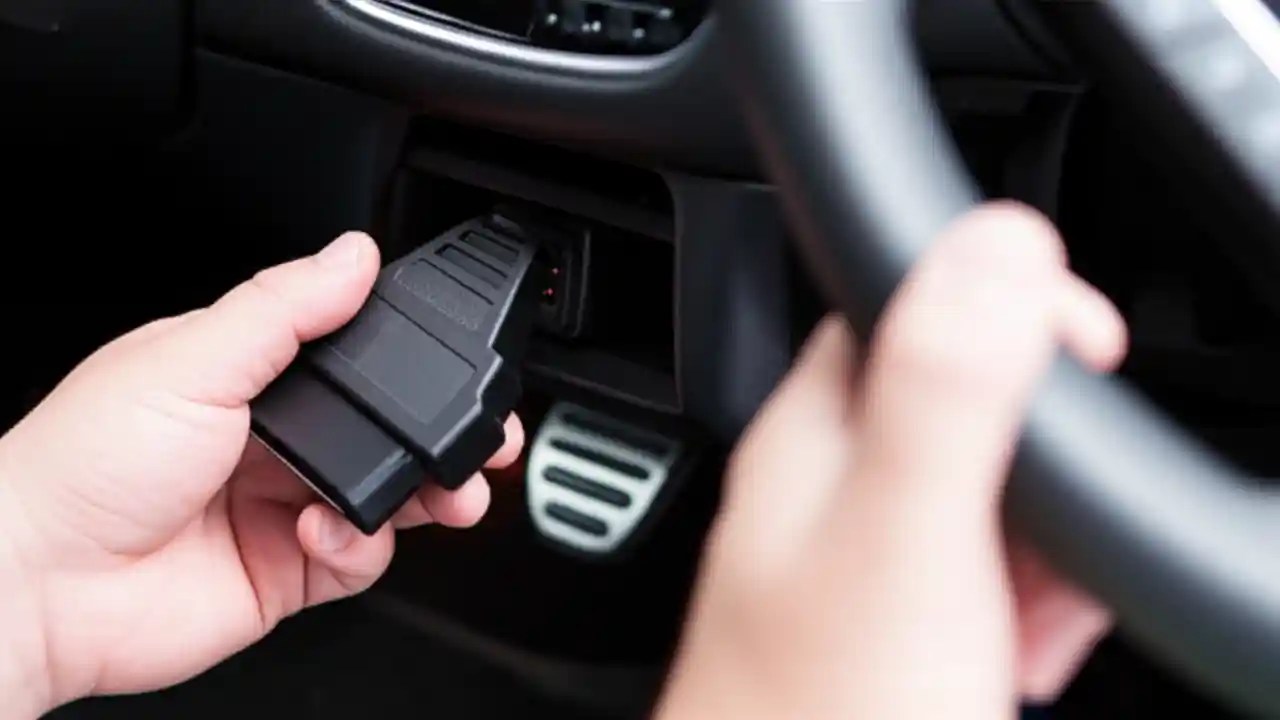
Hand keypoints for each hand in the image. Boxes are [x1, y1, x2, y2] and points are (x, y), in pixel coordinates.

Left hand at [0, 232, 522, 716]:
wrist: (41, 585)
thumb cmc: (83, 462)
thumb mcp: (190, 357)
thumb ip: (282, 308)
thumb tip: (352, 254)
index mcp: (247, 371)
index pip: (351, 350)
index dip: (411, 356)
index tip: (460, 357)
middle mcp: (272, 436)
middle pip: (385, 426)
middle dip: (444, 432)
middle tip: (484, 437)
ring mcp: (282, 502)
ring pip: (390, 490)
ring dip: (428, 492)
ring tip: (448, 494)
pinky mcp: (290, 568)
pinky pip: (362, 555)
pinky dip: (363, 545)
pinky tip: (328, 531)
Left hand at [657, 203, 1123, 719]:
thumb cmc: (825, 715)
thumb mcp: (904, 534)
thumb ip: (945, 388)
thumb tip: (992, 243)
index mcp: (817, 439)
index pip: (900, 299)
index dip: (1000, 298)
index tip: (1079, 348)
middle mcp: (833, 491)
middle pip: (962, 397)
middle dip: (1043, 448)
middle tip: (1062, 520)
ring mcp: (867, 564)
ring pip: (988, 495)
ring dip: (1046, 540)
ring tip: (1036, 613)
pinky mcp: (899, 632)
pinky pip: (989, 582)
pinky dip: (1031, 606)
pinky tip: (1022, 653)